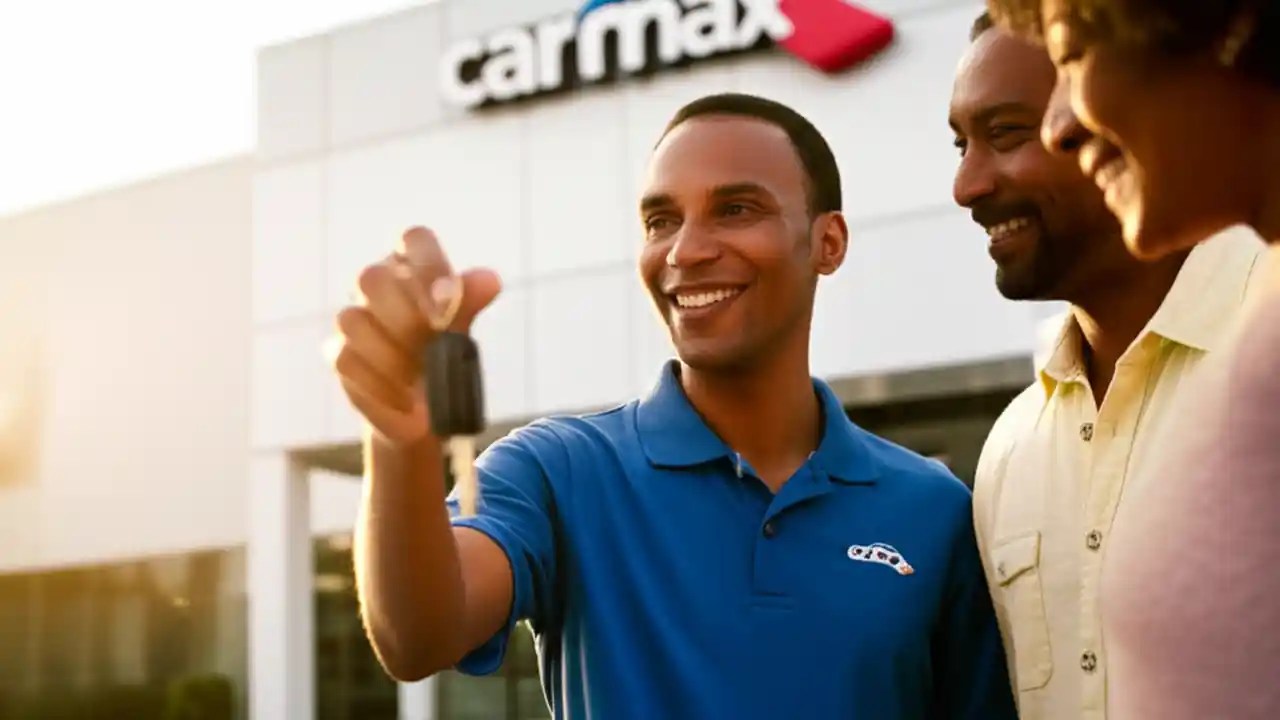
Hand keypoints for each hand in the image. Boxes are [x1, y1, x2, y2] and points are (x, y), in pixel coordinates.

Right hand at [327, 227, 501, 445]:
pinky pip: (347, 360)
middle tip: (433, 341)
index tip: (449, 297)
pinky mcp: (339, 353)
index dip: (429, 263)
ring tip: (421, 378)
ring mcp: (353, 317)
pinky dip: (380, 384)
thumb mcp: (461, 324)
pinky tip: (405, 401)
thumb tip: (490, 280)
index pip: (413, 239)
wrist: (426, 405)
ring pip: (353, 320)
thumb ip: (470, 300)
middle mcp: (376, 283)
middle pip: (371, 277)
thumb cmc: (445, 349)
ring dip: (391, 354)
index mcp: (412, 264)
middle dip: (405, 314)